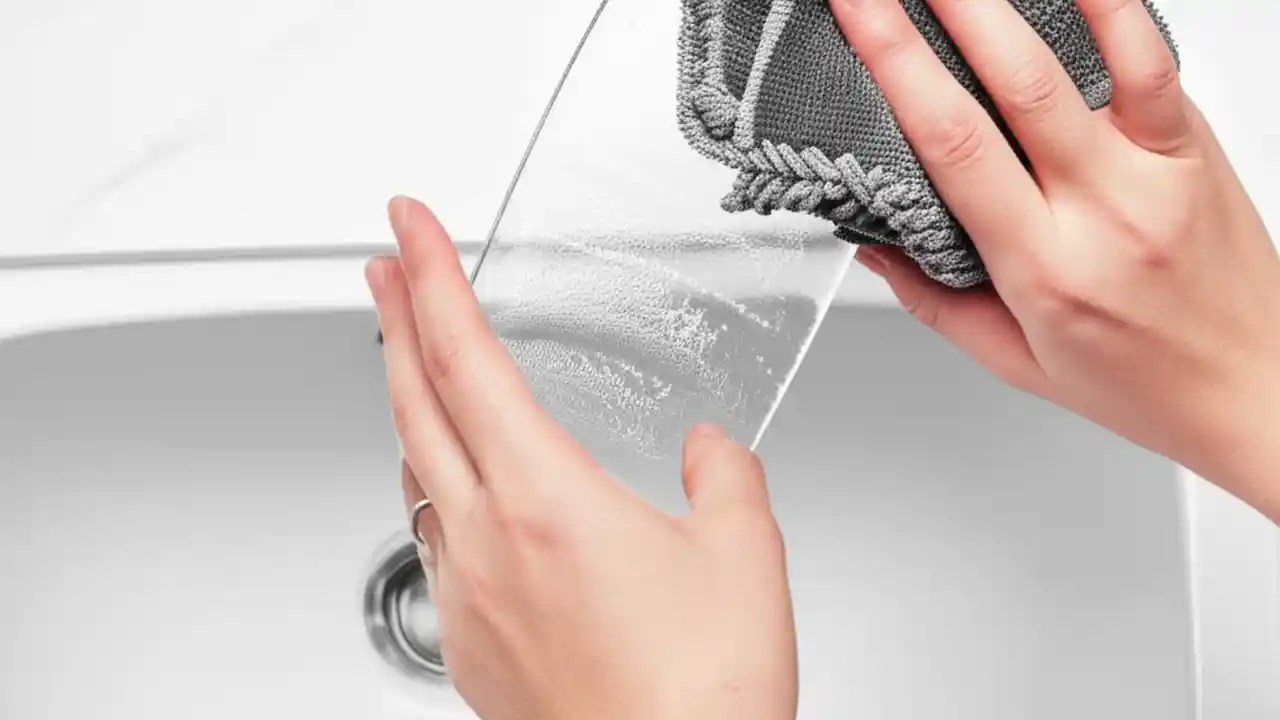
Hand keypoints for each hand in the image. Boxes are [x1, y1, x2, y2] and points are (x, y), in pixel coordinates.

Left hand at [366, 197, 797, 719]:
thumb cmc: (702, 696)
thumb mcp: (744, 554)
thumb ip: (724, 476)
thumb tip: (707, 451)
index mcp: (546, 498)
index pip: (464, 355)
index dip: (429, 276)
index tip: (407, 226)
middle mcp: (486, 543)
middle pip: (415, 402)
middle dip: (395, 320)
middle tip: (384, 270)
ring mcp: (468, 598)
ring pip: (415, 473)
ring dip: (414, 406)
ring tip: (421, 371)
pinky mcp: (470, 648)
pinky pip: (433, 541)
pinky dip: (437, 489)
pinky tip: (462, 494)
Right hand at [831, 0, 1279, 521]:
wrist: (1258, 389)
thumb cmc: (1149, 384)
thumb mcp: (1020, 365)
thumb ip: (937, 303)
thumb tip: (876, 248)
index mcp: (1044, 268)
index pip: (954, 147)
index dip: (896, 68)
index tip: (860, 17)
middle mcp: (1102, 211)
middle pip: (1011, 87)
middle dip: (938, 15)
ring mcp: (1155, 170)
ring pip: (1078, 64)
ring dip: (1009, 5)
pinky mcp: (1193, 145)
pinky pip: (1154, 62)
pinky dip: (1114, 9)